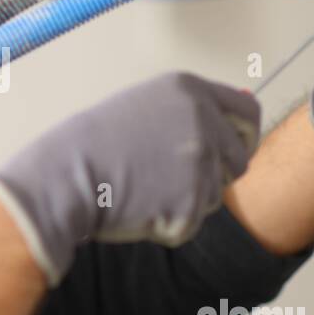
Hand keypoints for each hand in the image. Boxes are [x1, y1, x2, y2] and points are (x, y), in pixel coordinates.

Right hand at [0, 70, 259, 286]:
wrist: (65, 176)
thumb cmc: (95, 143)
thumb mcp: (145, 106)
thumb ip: (190, 110)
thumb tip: (237, 118)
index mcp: (191, 91)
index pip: (248, 114)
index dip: (242, 137)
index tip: (230, 150)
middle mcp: (203, 121)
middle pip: (239, 158)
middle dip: (217, 174)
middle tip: (177, 180)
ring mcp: (200, 161)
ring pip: (214, 194)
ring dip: (188, 200)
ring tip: (144, 189)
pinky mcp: (191, 202)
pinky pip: (193, 222)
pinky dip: (170, 224)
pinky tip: (139, 207)